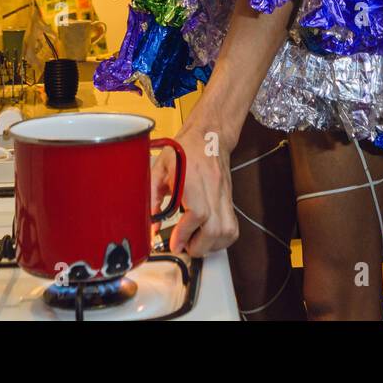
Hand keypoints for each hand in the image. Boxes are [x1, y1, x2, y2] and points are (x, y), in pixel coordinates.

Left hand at [150, 124, 237, 256]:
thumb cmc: (184, 149)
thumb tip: (150, 225)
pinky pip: (232, 229)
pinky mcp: (230, 201)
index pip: (197, 213)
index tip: (174, 243)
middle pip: (215, 229)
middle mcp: (213, 188)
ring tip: (194, 241)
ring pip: (227, 232)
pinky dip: (220, 239)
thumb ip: (151, 198)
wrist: (209, 136)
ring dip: (210, 246)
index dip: (184, 233)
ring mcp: (225, 196)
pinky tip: (207, 236)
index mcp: (193, 177)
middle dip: (197, 246)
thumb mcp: (159, 169)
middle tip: (183, 245)